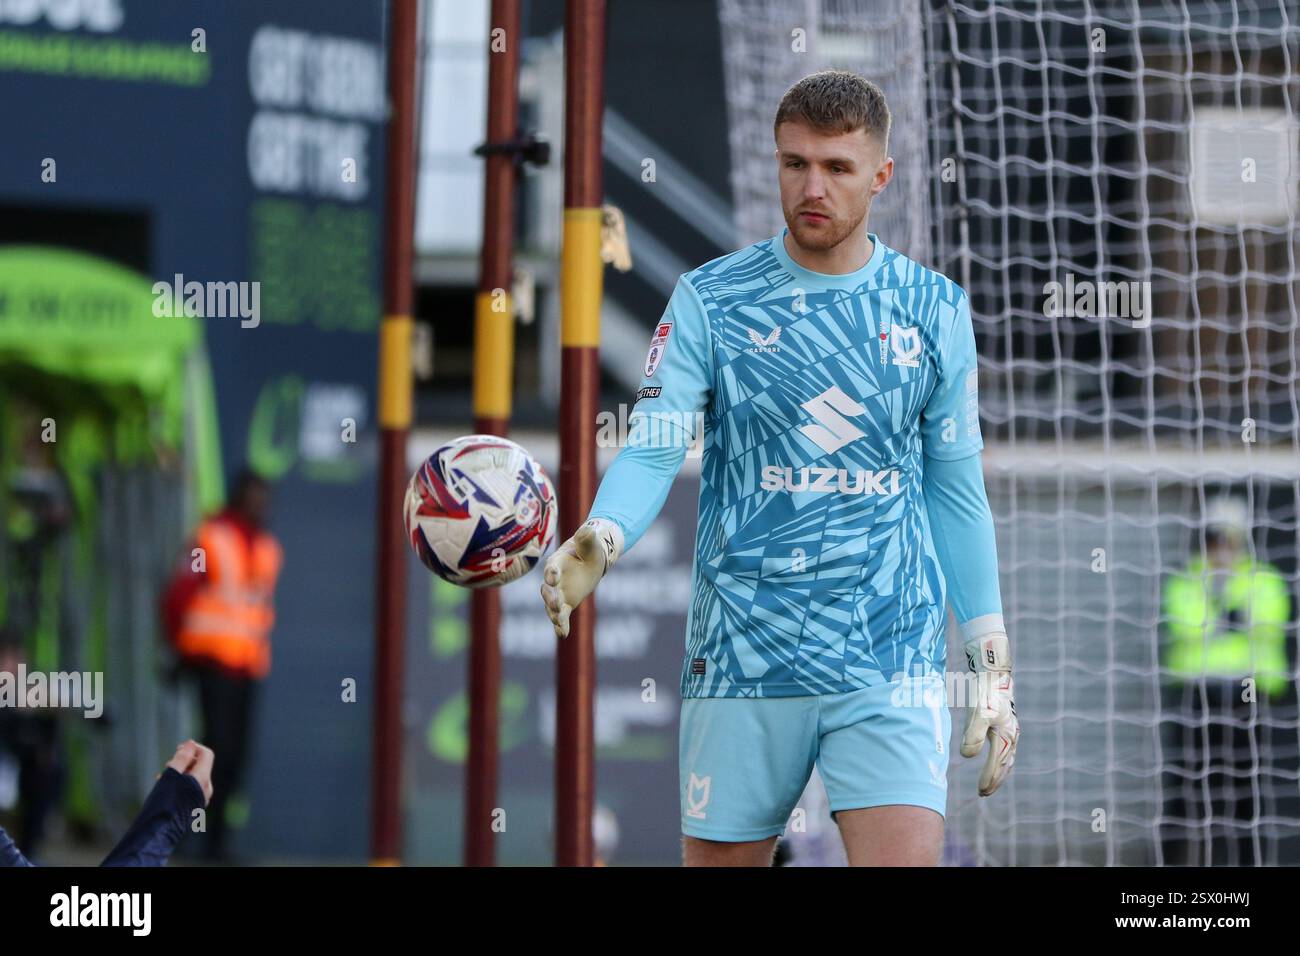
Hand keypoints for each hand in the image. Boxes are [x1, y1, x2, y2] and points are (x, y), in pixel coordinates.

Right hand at [164, 739, 213, 805]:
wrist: (158, 832)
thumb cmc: (163, 803)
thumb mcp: (170, 775)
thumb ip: (182, 758)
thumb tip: (191, 743)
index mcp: (203, 779)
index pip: (206, 754)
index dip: (193, 748)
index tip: (178, 748)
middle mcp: (206, 789)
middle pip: (200, 765)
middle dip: (185, 760)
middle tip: (167, 764)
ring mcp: (201, 799)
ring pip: (194, 777)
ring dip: (180, 772)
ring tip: (162, 776)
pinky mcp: (194, 807)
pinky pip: (190, 789)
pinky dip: (179, 783)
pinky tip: (165, 787)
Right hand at [540, 518, 622, 638]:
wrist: (590, 560)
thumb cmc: (588, 549)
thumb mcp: (590, 543)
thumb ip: (586, 538)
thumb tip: (588, 529)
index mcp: (557, 562)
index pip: (551, 568)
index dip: (551, 573)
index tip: (552, 577)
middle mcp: (553, 579)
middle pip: (547, 590)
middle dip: (550, 597)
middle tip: (555, 604)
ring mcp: (557, 593)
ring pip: (551, 605)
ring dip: (553, 613)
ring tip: (558, 622)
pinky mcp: (564, 604)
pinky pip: (561, 616)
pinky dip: (560, 625)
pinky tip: (563, 634)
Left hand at [960, 630, 1019, 796]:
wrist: (993, 672)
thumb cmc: (984, 693)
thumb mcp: (977, 713)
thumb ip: (973, 735)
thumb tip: (968, 756)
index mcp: (1005, 735)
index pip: (997, 763)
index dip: (989, 778)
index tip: (980, 791)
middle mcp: (1011, 734)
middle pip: (1005, 764)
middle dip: (995, 779)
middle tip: (984, 793)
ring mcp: (1011, 729)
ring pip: (1007, 756)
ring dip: (999, 771)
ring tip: (990, 782)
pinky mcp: (1006, 722)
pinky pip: (1006, 747)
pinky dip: (1001, 758)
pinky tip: (995, 758)